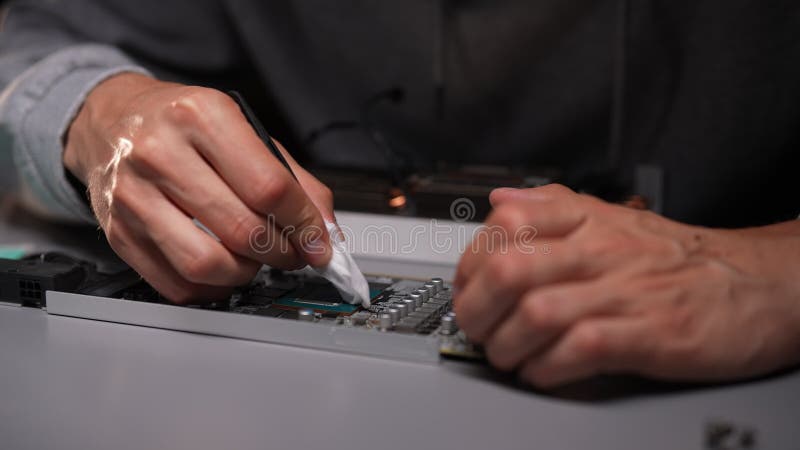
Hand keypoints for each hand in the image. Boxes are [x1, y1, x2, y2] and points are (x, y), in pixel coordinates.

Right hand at [64, 73, 333, 302]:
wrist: (112, 119)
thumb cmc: (183, 124)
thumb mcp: (244, 127)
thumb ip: (293, 179)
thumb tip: (325, 231)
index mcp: (200, 116)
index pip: (268, 186)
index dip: (304, 224)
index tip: (320, 243)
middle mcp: (160, 153)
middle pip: (241, 229)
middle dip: (282, 252)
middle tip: (294, 253)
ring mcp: (133, 197)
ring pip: (207, 264)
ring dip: (247, 273)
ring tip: (256, 258)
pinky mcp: (119, 233)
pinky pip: (176, 284)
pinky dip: (213, 288)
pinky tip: (225, 268)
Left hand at [454, 184, 799, 387]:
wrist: (757, 283)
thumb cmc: (677, 259)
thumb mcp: (613, 217)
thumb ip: (553, 208)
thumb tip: (499, 200)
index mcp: (588, 219)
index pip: (505, 224)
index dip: (470, 262)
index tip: (467, 288)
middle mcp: (601, 249)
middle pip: (510, 269)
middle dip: (476, 307)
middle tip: (475, 328)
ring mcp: (624, 291)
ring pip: (537, 311)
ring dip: (507, 344)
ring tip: (507, 355)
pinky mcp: (649, 334)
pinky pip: (580, 348)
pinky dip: (548, 367)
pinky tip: (544, 371)